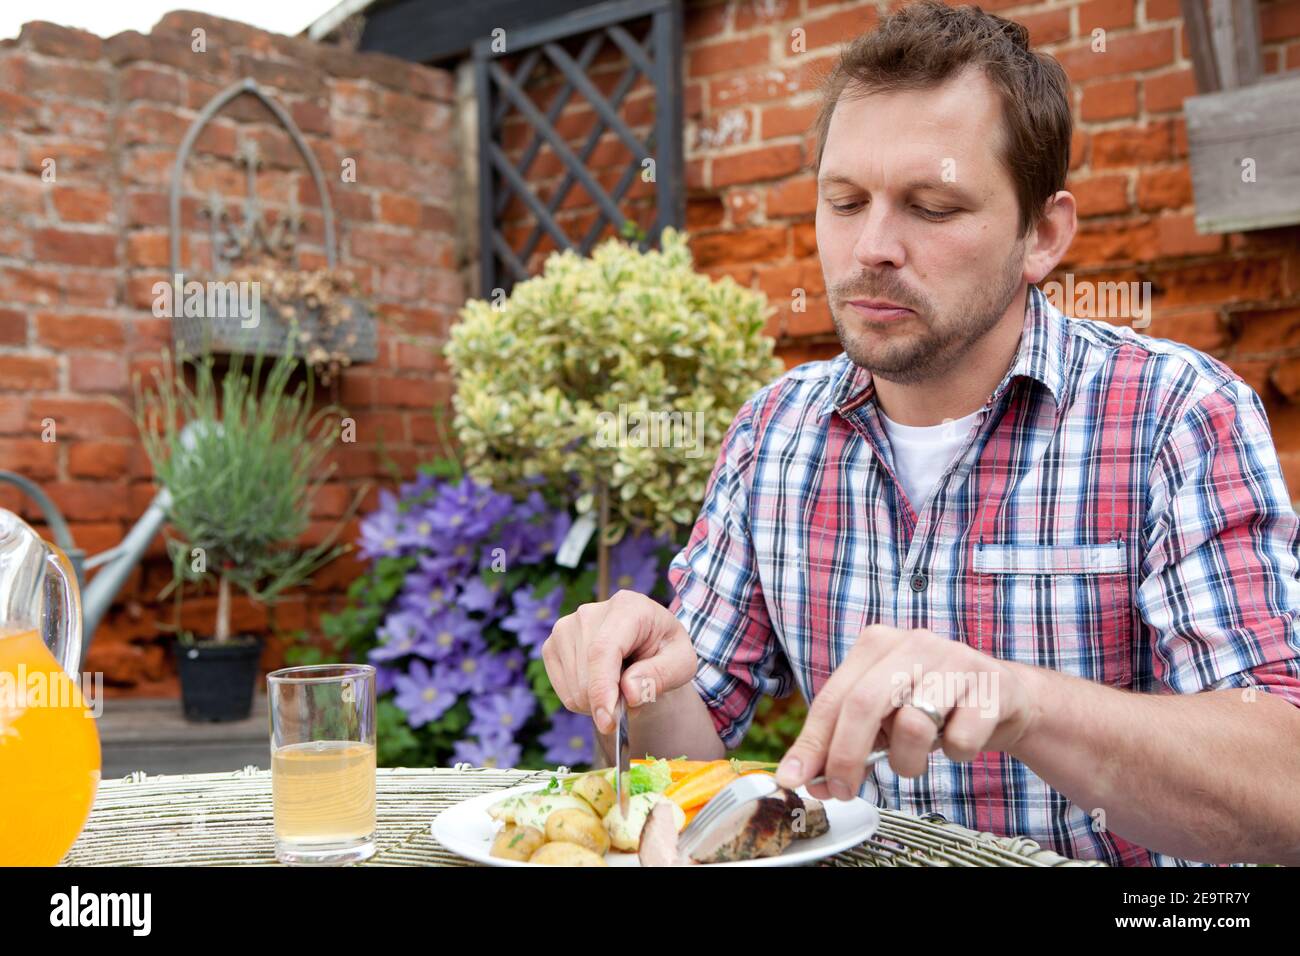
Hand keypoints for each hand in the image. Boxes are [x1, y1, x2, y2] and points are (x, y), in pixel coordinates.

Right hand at [541, 589, 697, 735]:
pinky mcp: (552, 645)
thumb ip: (661, 675)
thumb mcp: (682, 663)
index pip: (603, 649)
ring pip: (575, 688)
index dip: (603, 687)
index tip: (608, 721)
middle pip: (587, 674)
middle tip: (635, 695)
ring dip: (600, 703)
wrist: (647, 642)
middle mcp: (589, 612)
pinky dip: (585, 701)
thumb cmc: (666, 651)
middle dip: (610, 701)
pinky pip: (564, 692)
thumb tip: (629, 692)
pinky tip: (601, 684)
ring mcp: (565, 628)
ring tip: (621, 684)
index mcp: (627, 607)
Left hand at [775, 624, 1040, 800]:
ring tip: (916, 760)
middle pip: (864, 704)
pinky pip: (960, 738)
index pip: (832, 698)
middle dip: (846, 757)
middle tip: (843, 791)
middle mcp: (913, 642)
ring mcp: (954, 660)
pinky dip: (956, 753)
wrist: (1003, 697)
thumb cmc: (930, 707)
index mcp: (876, 644)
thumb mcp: (883, 718)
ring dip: (908, 761)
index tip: (794, 780)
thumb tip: (806, 778)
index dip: (811, 743)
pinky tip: (960, 740)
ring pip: (913, 724)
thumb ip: (843, 741)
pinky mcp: (990, 685)